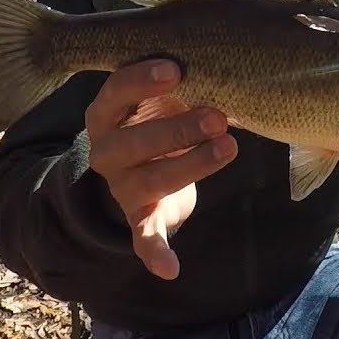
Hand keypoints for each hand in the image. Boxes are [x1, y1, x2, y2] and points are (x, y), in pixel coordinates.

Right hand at [85, 59, 237, 279]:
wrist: (135, 170)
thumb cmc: (156, 119)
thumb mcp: (161, 100)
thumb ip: (184, 89)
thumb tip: (233, 74)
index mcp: (105, 114)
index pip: (115, 92)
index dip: (141, 81)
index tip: (175, 70)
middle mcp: (106, 151)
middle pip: (137, 142)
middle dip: (178, 128)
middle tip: (217, 118)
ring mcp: (121, 187)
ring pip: (152, 180)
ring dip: (191, 166)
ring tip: (230, 149)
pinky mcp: (137, 218)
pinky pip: (143, 238)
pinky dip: (155, 253)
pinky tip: (169, 268)